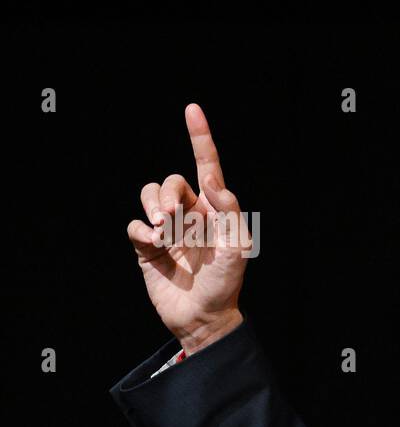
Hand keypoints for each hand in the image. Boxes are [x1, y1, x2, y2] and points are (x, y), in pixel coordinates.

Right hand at [126, 103, 248, 353]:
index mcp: (215, 210)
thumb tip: (212, 179)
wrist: (204, 318)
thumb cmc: (227, 284)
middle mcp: (190, 214)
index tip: (192, 109)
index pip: (206, 166)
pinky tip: (153, 245)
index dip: (200, 137)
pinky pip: (134, 225)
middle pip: (170, 182)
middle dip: (168, 194)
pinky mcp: (147, 247)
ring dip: (152, 207)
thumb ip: (229, 211)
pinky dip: (140, 230)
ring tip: (163, 232)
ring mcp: (167, 230)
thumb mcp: (238, 247)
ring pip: (149, 196)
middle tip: (173, 219)